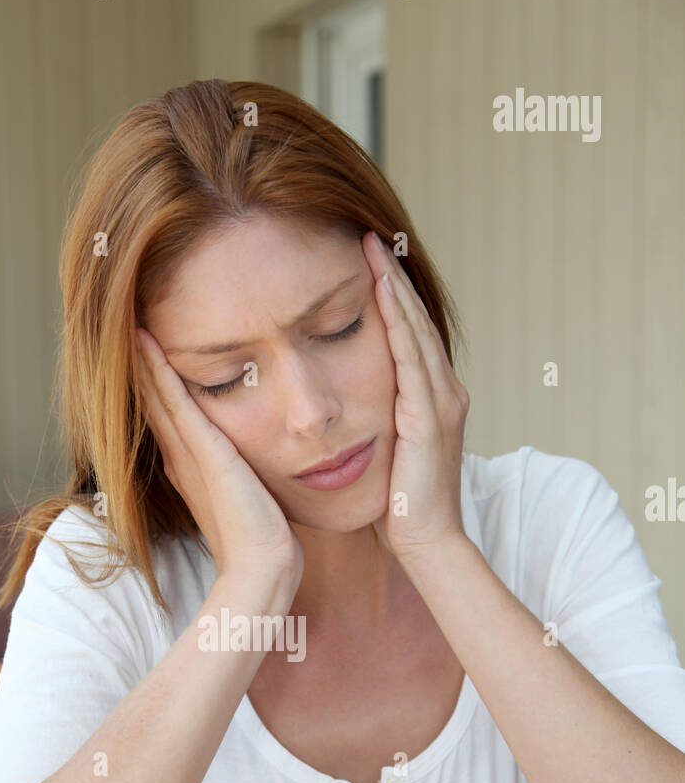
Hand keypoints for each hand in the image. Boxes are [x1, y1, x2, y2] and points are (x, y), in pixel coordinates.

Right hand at [135, 326, 303, 605]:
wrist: (263, 568)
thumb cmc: (264, 541)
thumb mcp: (250, 497)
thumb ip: (244, 477)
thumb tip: (252, 465)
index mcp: (190, 467)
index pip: (166, 414)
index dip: (151, 381)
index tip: (142, 345)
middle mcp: (180, 457)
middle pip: (150, 400)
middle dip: (136, 363)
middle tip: (117, 320)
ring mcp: (187, 453)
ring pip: (155, 393)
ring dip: (140, 356)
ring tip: (123, 317)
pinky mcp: (204, 451)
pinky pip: (174, 399)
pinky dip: (157, 369)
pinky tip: (144, 338)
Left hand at [361, 230, 469, 563]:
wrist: (425, 545)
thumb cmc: (397, 509)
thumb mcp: (382, 453)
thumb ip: (372, 423)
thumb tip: (337, 408)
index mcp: (432, 401)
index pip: (409, 337)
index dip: (390, 298)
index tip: (364, 262)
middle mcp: (445, 394)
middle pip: (417, 322)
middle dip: (393, 279)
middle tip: (369, 236)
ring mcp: (442, 404)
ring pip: (416, 332)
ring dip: (394, 289)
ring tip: (373, 250)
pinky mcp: (431, 419)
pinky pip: (411, 360)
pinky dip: (398, 323)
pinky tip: (382, 295)